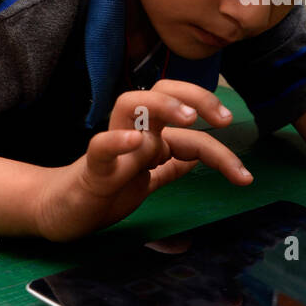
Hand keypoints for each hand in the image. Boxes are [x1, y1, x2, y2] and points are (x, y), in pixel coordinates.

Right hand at [35, 80, 252, 240]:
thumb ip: (170, 167)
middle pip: (161, 92)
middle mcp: (133, 133)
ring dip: (162, 105)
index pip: (190, 130)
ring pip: (130, 104)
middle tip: (222, 119)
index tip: (244, 177)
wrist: (61, 212)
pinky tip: (137, 142)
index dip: (220, 148)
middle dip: (195, 96)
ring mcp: (112, 146)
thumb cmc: (105, 190)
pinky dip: (118, 140)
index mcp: (150, 137)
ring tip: (188, 118)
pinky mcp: (91, 167)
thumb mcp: (147, 180)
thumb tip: (197, 158)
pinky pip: (101, 145)